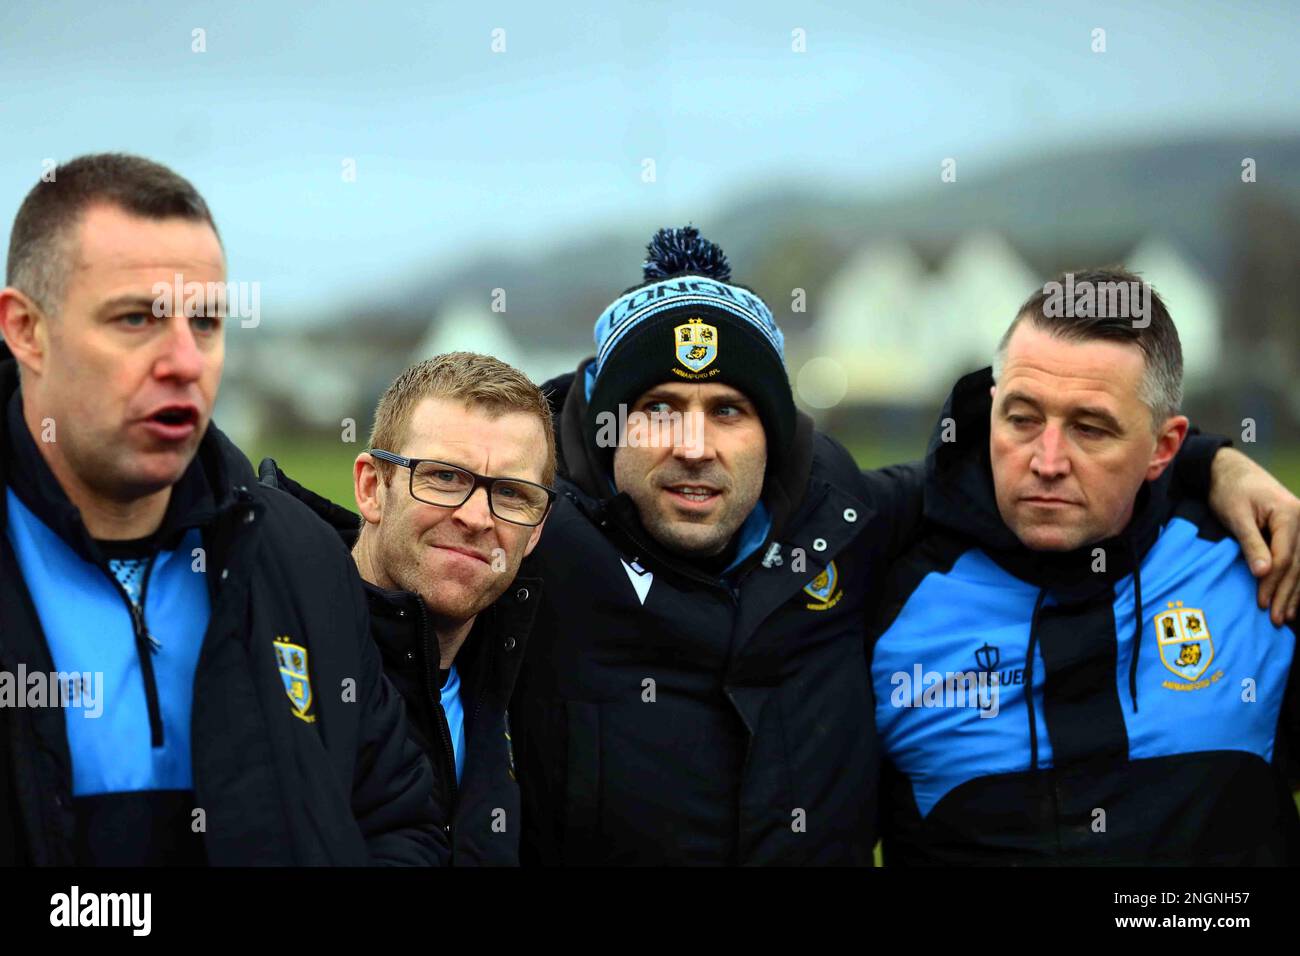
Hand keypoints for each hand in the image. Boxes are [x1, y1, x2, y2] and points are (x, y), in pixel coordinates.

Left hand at [1209, 448, 1299, 625]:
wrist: (1229, 470)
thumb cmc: (1228, 490)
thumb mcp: (1235, 516)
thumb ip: (1251, 544)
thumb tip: (1263, 573)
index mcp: (1290, 514)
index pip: (1284, 558)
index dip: (1273, 583)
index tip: (1262, 603)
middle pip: (1297, 565)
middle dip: (1286, 593)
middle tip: (1276, 619)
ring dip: (1295, 592)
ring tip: (1286, 616)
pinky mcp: (1296, 530)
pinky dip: (1296, 579)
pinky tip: (1293, 598)